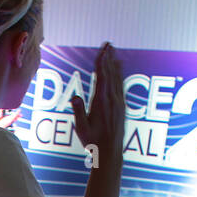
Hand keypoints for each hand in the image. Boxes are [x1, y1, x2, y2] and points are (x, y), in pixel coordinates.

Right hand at [71, 42, 124, 159]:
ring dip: (115, 64)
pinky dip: (119, 75)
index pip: (101, 76)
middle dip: (109, 57)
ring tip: (114, 52)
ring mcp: (118, 103)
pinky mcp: (122, 107)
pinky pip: (121, 86)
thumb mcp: (82, 128)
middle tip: (108, 44)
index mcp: (101, 102)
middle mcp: (112, 100)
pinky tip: (119, 70)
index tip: (102, 50)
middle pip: (111, 73)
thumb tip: (75, 97)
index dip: (101, 62)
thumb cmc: (93, 142)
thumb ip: (78, 112)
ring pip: (117, 78)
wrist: (110, 152)